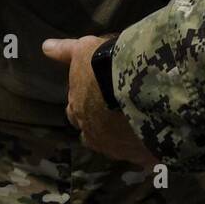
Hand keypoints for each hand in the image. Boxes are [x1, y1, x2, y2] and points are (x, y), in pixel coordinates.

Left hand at [41, 35, 157, 168]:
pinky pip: (145, 155)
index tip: (94, 97)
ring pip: (120, 146)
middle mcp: (93, 134)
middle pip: (93, 134)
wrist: (136, 85)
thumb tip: (45, 47)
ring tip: (141, 124)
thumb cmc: (104, 67)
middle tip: (115, 113)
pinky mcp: (141, 156)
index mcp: (78, 110)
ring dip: (126, 138)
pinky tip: (159, 136)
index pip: (75, 111)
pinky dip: (149, 148)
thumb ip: (66, 51)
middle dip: (101, 125)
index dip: (84, 104)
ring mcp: (118, 148)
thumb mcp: (84, 51)